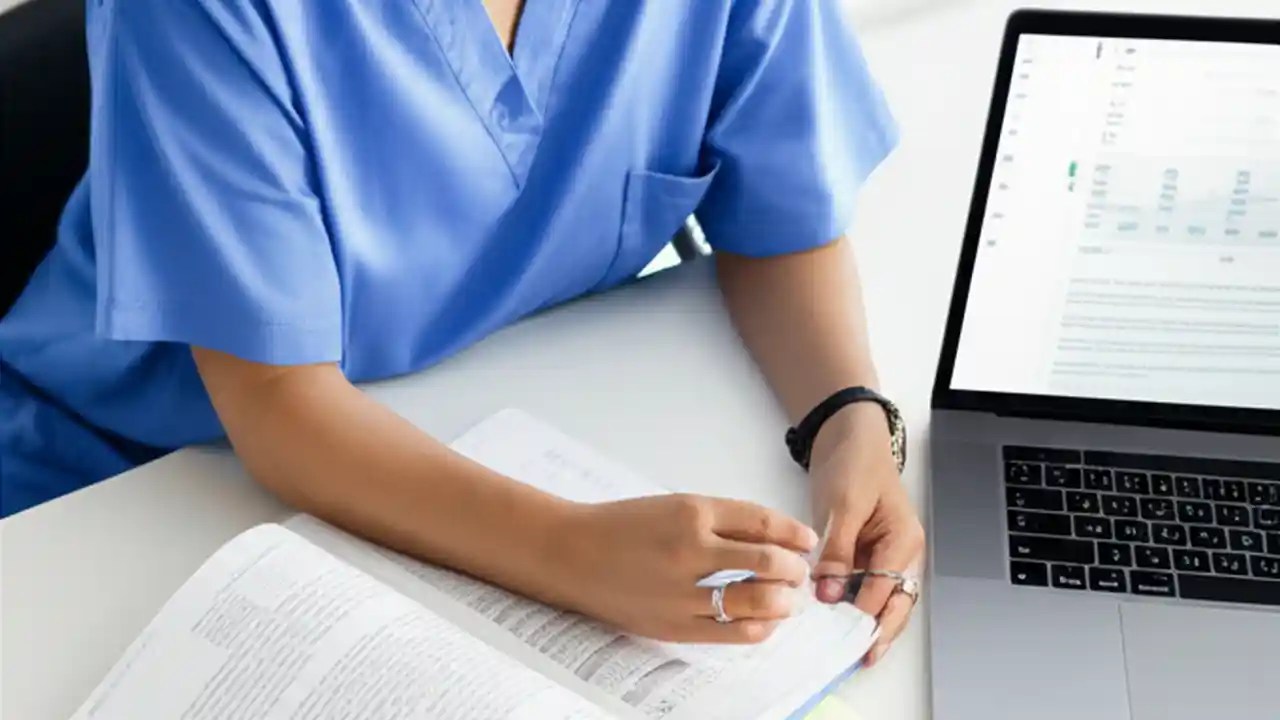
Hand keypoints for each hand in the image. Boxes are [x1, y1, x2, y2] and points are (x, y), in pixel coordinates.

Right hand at [557, 494, 818, 643]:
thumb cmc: (623, 526)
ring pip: (756, 601)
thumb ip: (721, 521)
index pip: (761, 522)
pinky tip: (765, 621)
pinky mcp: (674, 625)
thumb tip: (772, 539)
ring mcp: (682, 592)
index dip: (793, 532)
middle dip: (794, 568)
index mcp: (692, 513)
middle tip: (799, 571)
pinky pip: (732, 632)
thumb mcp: (674, 506)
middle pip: (768, 562)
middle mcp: (690, 550)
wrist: (571, 553)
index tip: (806, 540)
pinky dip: (760, 627)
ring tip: (787, 598)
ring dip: (783, 600)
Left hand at [809, 403, 925, 667]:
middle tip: (859, 659)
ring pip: (879, 601)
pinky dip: (851, 606)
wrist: (847, 436)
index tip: (840, 627)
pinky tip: (835, 622)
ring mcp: (883, 556)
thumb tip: (831, 592)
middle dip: (878, 632)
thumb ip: (838, 550)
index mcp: (903, 540)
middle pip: (895, 603)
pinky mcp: (863, 555)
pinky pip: (861, 588)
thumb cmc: (853, 462)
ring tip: (850, 653)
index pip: (887, 587)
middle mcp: (900, 554)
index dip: (863, 608)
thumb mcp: (843, 504)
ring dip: (865, 623)